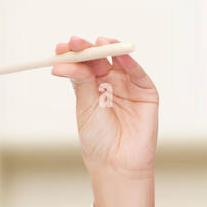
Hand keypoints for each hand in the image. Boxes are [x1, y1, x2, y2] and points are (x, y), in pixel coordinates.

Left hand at [51, 35, 158, 178]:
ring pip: (117, 59)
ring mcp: (127, 84)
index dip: (72, 54)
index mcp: (90, 86)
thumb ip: (81, 82)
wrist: (118, 163)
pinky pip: (137, 71)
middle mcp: (109, 82)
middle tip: (75, 43)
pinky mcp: (145, 90)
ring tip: (95, 44)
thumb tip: (62, 63)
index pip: (81, 63)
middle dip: (87, 48)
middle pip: (98, 57)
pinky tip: (118, 53)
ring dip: (107, 48)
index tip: (60, 48)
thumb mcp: (85, 107)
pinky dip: (128, 60)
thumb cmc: (98, 139)